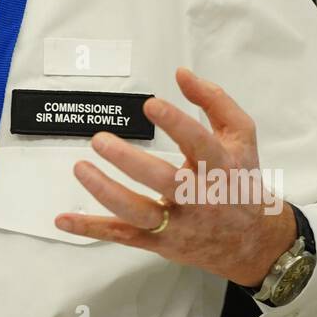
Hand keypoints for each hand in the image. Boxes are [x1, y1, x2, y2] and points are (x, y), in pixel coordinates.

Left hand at [54, 67, 294, 285]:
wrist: (254, 242)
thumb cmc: (241, 180)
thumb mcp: (241, 136)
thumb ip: (214, 101)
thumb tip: (182, 73)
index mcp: (220, 167)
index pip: (199, 144)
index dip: (176, 123)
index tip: (150, 104)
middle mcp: (198, 198)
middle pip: (164, 181)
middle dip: (130, 161)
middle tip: (100, 140)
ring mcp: (178, 223)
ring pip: (139, 212)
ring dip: (106, 192)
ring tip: (80, 168)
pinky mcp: (160, 242)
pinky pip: (122, 236)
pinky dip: (91, 228)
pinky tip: (63, 219)